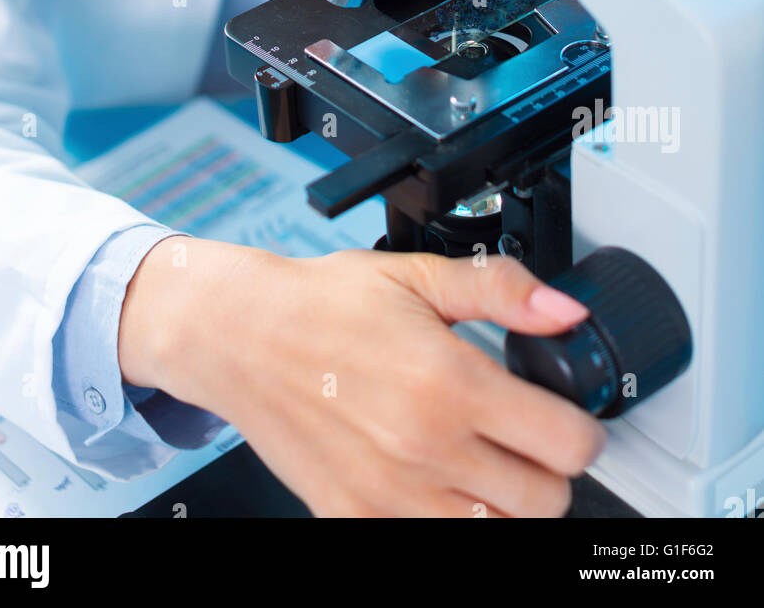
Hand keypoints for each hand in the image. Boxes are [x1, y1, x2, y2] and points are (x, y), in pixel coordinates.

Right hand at [120, 238, 604, 517]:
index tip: (565, 416)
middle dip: (548, 467)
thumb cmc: (321, 304)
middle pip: (545, 501)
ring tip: (481, 459)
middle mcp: (424, 449)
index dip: (581, 429)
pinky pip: (434, 546)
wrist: (239, 336)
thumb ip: (500, 290)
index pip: (568, 445)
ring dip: (504, 502)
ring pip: (498, 534)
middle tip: (522, 434)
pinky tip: (437, 482)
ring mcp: (389, 496)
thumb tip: (564, 309)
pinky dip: (449, 521)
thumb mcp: (415, 275)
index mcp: (449, 383)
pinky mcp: (355, 520)